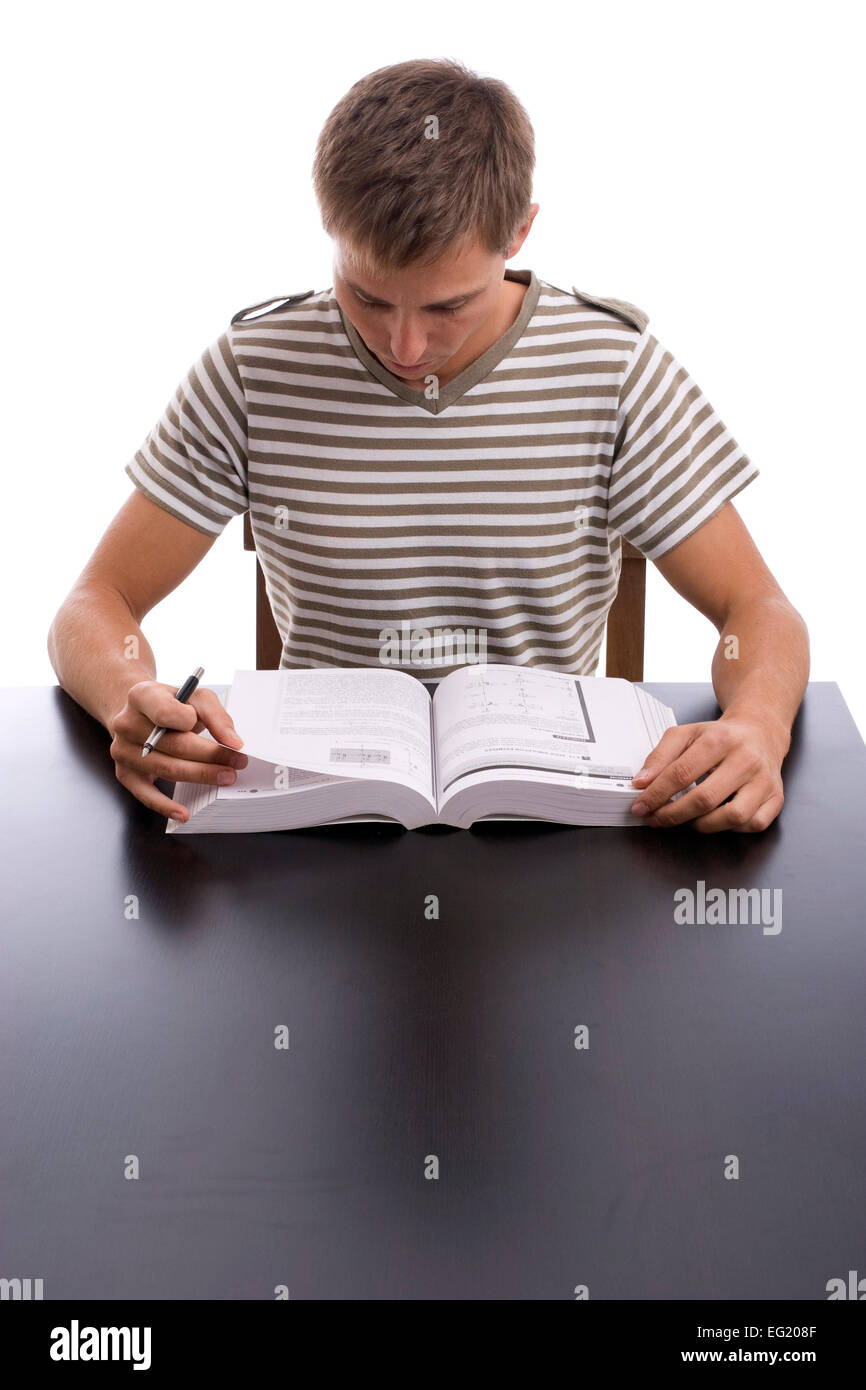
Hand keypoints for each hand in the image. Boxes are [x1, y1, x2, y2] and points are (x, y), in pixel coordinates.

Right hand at [109, 681, 246, 822]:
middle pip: (173, 745)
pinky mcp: (125, 773)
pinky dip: (165, 806)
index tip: (220, 732)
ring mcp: (123, 750)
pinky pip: (145, 794)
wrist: (137, 711)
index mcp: (141, 696)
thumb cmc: (170, 703)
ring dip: (200, 776)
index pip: (168, 713)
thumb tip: (233, 742)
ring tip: (225, 777)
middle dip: (210, 756)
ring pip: (166, 769)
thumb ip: (215, 715)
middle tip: (237, 763)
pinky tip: (183, 812)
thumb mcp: (194, 696)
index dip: (194, 722)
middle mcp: (126, 723)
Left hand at [630, 713, 788, 832]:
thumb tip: (642, 783)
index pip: (681, 773)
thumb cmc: (720, 737)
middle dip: (674, 815)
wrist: (760, 732)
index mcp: (720, 740)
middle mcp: (746, 760)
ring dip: (702, 825)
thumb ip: (659, 756)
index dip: (656, 794)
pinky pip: (753, 824)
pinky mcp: (776, 798)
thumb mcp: (685, 735)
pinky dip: (731, 828)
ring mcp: (764, 781)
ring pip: (732, 817)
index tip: (641, 806)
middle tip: (657, 819)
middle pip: (705, 799)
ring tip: (687, 819)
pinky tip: (716, 818)